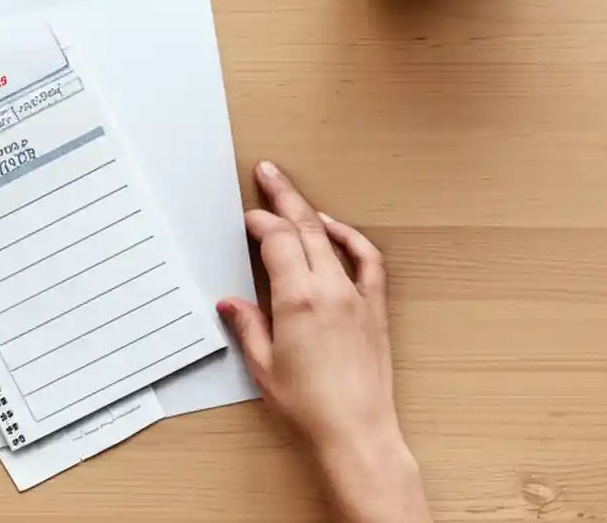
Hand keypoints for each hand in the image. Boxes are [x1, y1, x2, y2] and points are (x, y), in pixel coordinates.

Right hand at [217, 161, 429, 522]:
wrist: (357, 433)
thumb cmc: (309, 407)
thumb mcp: (263, 366)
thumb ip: (248, 325)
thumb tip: (231, 303)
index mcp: (297, 300)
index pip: (278, 240)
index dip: (260, 222)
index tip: (247, 218)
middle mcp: (330, 290)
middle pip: (305, 227)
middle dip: (283, 197)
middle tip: (268, 174)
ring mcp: (356, 296)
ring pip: (332, 239)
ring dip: (312, 213)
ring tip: (295, 198)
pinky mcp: (374, 309)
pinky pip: (367, 261)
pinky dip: (352, 240)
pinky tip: (337, 231)